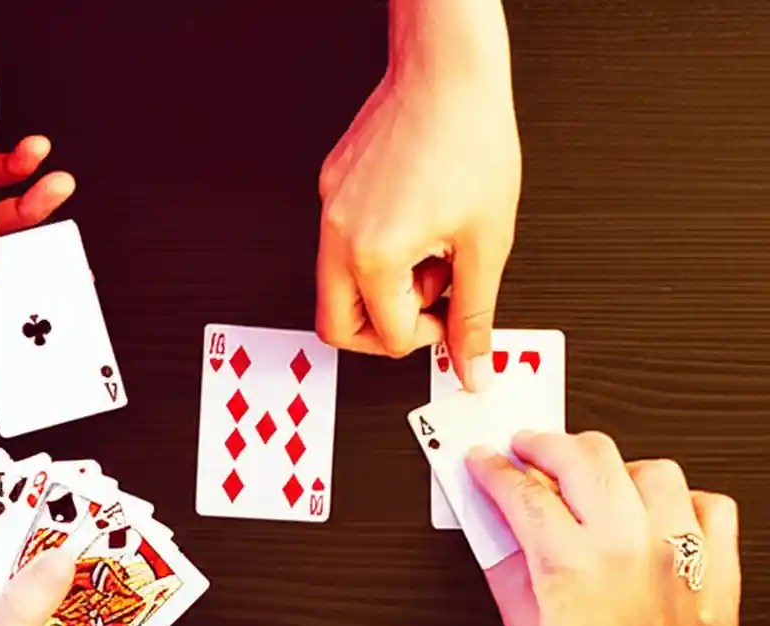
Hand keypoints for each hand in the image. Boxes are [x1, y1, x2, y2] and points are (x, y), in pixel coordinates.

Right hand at [316, 0, 519, 389]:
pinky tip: (419, 221)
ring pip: (337, 281)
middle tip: (426, 312)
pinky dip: (378, 249)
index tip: (452, 316)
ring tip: (432, 254)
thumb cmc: (468, 138)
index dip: (428, 336)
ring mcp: (329, 208)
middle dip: (383, 330)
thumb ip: (475, 314)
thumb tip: (472, 364)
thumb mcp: (486, 241)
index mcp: (372, 254)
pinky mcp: (332, 185)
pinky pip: (342, 240)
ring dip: (384, 286)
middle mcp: (338, 233)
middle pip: (336, 322)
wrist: (448, 70)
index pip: (385, 334)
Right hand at [468, 431, 739, 625]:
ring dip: (616, 468)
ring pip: (652, 469)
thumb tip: (490, 522)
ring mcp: (678, 552)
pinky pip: (711, 504)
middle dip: (544, 443)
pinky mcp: (717, 566)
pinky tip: (657, 513)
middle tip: (529, 448)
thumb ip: (505, 567)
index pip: (521, 489)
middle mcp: (627, 547)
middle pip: (583, 457)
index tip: (485, 461)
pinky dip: (683, 501)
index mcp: (571, 565)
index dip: (493, 468)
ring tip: (598, 482)